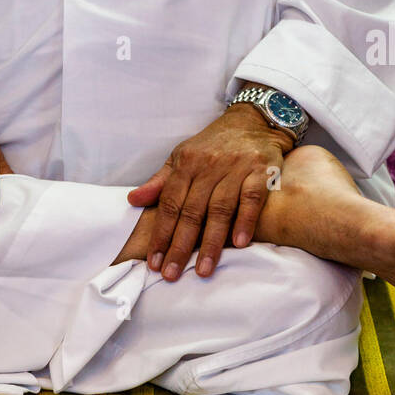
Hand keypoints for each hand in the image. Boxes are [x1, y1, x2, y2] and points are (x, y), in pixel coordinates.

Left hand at [126, 105, 293, 281]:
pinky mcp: (261, 170)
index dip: (160, 233)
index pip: (169, 203)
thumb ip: (161, 181)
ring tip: (202, 270)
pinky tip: (239, 243)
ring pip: (220, 208)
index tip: (153, 262)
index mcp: (186, 163)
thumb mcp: (183, 156)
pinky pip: (252, 198)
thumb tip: (133, 201)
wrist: (253, 120)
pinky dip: (245, 220)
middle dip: (180, 245)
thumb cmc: (214, 144)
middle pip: (192, 210)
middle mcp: (209, 165)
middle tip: (171, 274)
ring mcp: (236, 168)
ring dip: (211, 242)